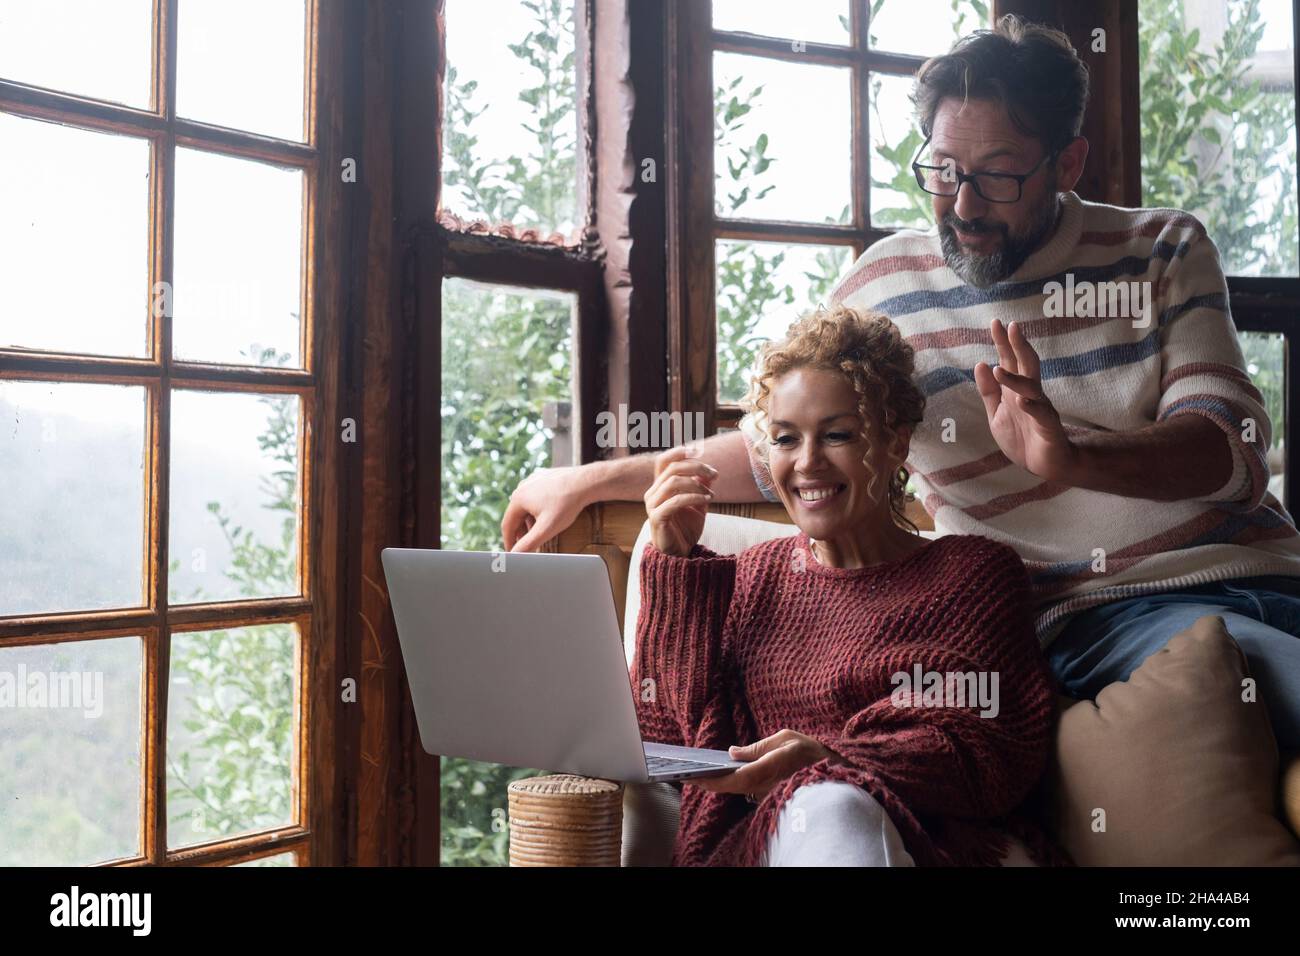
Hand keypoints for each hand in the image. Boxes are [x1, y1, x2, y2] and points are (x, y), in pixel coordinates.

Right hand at [502, 465, 590, 551]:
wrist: (586, 482)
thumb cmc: (567, 504)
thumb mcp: (547, 528)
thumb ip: (529, 543)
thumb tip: (515, 554)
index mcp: (518, 498)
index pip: (507, 526)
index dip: (510, 542)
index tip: (513, 553)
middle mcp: (522, 487)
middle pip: (516, 516)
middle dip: (521, 533)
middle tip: (527, 546)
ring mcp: (533, 481)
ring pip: (526, 507)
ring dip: (529, 522)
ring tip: (538, 534)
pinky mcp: (543, 478)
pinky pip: (535, 498)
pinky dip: (538, 511)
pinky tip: (547, 518)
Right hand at [644, 446, 716, 556]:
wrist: (679, 553)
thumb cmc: (686, 528)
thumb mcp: (699, 503)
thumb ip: (702, 487)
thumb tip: (709, 471)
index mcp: (660, 487)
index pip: (663, 461)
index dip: (679, 452)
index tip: (698, 450)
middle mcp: (653, 493)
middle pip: (672, 468)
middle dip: (696, 467)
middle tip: (714, 474)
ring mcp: (653, 505)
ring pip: (673, 482)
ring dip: (696, 484)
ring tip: (711, 493)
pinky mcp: (657, 518)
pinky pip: (675, 501)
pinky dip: (693, 497)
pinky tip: (707, 499)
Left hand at [690, 729, 849, 801]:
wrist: (833, 770)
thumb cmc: (809, 751)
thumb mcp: (785, 738)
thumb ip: (758, 747)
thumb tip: (732, 752)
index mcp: (772, 767)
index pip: (737, 778)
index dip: (715, 780)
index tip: (695, 777)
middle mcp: (768, 784)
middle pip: (732, 788)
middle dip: (708, 783)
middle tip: (684, 776)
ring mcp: (768, 791)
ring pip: (736, 790)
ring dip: (715, 784)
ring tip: (693, 773)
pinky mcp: (768, 792)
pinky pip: (743, 789)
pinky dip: (726, 784)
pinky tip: (713, 776)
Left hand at [973, 319, 1077, 482]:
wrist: (1042, 464)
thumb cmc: (1021, 436)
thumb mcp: (996, 413)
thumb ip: (988, 391)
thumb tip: (980, 363)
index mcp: (1016, 389)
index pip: (1009, 360)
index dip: (1003, 342)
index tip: (996, 322)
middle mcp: (1030, 394)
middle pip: (1025, 365)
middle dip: (1017, 346)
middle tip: (1011, 326)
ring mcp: (1040, 408)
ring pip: (1031, 388)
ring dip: (1015, 378)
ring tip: (999, 369)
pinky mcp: (1048, 427)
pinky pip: (1041, 414)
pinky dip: (1032, 407)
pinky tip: (1022, 401)